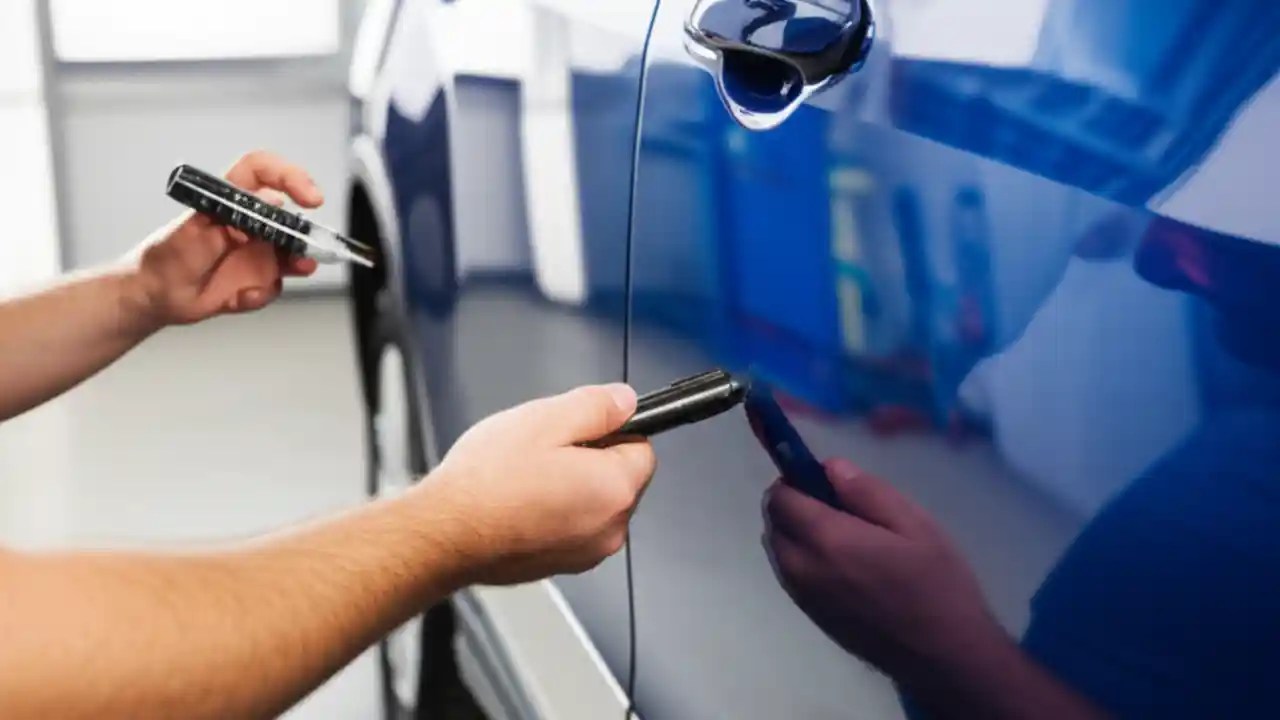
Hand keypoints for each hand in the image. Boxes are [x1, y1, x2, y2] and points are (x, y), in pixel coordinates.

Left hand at [127, 151, 322, 327]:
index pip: (262, 173)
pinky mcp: (255, 279)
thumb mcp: (194, 232)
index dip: (289, 176)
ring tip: (300, 268)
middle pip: (288, 218)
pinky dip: (262, 293)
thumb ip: (232, 217)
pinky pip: (274, 285)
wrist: (155, 296)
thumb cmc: (165, 257)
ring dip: (299, 261)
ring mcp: (254, 252)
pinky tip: (241, 297)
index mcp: (229, 201)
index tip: (308, 196)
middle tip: (309, 245)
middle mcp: (248, 224)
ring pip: (291, 252)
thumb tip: (271, 201)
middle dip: (303, 231)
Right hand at [424, 384, 656, 585]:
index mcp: (615, 488)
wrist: (445, 534)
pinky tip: (518, 502)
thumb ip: (596, 406)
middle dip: (590, 459)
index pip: (642, 447)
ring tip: (525, 478)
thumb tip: (625, 401)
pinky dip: (553, 514)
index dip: (610, 431)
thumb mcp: (545, 419)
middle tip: (543, 451)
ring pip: (593, 504)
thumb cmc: (487, 483)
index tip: (578, 428)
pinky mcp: (561, 565)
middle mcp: (610, 528)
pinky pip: (571, 528)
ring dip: (570, 488)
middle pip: (619, 478)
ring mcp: (586, 553)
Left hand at [763, 459, 1003, 684]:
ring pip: (778, 548)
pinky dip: (801, 556)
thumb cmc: (936, 583)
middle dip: (794, 504)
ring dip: (796, 531)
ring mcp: (803, 596)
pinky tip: (842, 563)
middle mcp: (802, 568)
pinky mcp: (811, 615)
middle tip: (839, 505)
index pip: (781, 497)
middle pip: (773, 521)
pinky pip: (790, 572)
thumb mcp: (914, 523)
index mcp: (826, 539)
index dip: (796, 480)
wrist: (944, 656)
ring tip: (844, 535)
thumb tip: (830, 468)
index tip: (824, 479)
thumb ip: (866, 491)